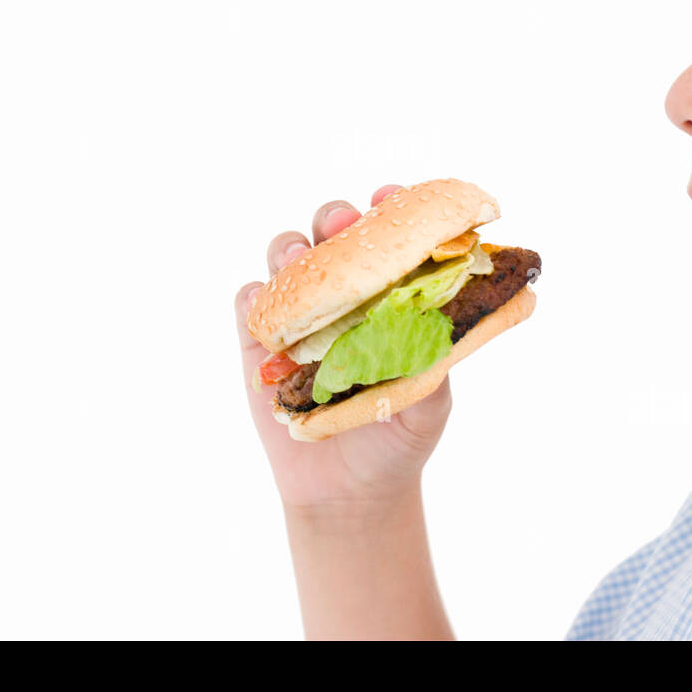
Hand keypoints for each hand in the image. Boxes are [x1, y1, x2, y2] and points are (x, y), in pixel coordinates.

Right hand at [234, 184, 453, 509]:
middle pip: (329, 230)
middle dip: (334, 218)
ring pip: (284, 256)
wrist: (349, 493)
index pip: (386, 233)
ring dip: (289, 249)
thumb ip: (433, 360)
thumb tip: (443, 323)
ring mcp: (299, 315)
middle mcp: (342, 292)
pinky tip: (268, 309)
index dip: (388, 208)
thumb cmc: (399, 437)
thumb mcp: (430, 402)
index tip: (391, 199)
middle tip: (344, 225)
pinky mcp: (259, 344)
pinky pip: (248, 301)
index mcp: (387, 292)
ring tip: (297, 262)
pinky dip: (255, 296)